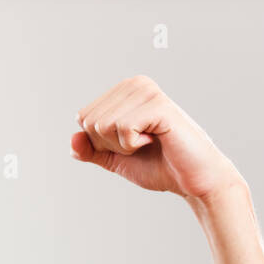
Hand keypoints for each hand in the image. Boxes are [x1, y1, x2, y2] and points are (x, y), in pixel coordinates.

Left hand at [71, 75, 244, 200]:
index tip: (129, 142)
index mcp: (124, 91)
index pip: (83, 118)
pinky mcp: (159, 105)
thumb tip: (72, 139)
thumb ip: (90, 150)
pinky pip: (122, 129)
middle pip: (89, 121)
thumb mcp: (114, 159)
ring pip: (102, 125)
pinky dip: (133, 145)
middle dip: (109, 144)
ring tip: (149, 142)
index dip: (100, 142)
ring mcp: (148, 92)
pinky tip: (156, 140)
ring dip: (122, 145)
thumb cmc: (157, 165)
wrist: (191, 179)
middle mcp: (135, 84)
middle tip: (141, 144)